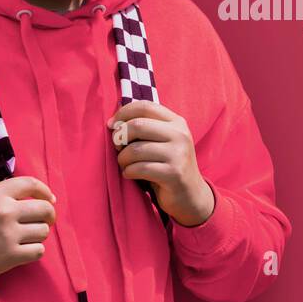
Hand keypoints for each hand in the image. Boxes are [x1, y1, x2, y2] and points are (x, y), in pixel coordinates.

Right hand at [0, 176, 56, 283]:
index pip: (31, 184)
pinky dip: (35, 250)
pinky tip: (25, 250)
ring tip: (27, 237)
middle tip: (46, 221)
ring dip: (39, 234)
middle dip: (49, 215)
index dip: (45, 191)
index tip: (50, 199)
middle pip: (44, 209)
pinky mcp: (10, 256)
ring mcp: (8, 234)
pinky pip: (39, 250)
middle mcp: (4, 212)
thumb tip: (34, 194)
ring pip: (43, 231)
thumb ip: (4, 193)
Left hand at [107, 101, 215, 226]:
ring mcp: (179, 154)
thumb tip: (113, 122)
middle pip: (137, 125)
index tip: (112, 125)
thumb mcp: (162, 141)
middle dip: (120, 137)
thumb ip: (145, 128)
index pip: (145, 106)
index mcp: (177, 122)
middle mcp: (180, 134)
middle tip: (117, 148)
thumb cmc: (167, 165)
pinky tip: (130, 175)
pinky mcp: (174, 173)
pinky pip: (139, 168)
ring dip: (122, 159)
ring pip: (135, 149)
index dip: (123, 113)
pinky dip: (128, 172)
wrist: (191, 195)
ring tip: (125, 165)